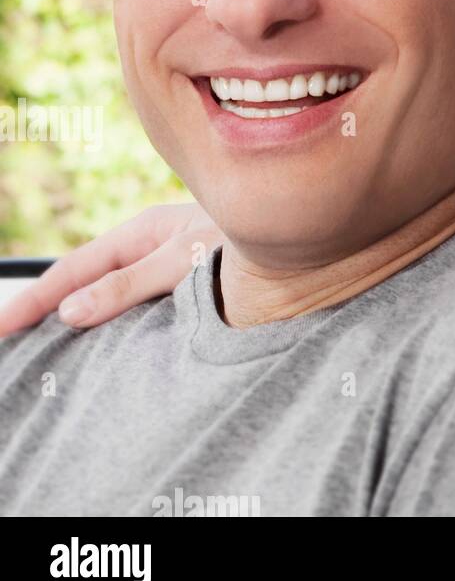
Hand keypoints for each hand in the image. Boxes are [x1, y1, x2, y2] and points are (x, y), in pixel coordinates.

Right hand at [0, 202, 224, 335]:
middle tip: (9, 342)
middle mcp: (151, 244)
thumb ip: (129, 284)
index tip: (1, 327)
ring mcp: (167, 262)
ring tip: (44, 349)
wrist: (298, 231)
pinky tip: (105, 342)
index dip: (35, 299)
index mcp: (142, 232)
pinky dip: (114, 319)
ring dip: (79, 316)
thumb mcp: (184, 259)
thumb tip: (69, 312)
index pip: (74, 269)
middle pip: (86, 280)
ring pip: (110, 292)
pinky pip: (138, 303)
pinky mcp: (187, 280)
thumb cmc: (243, 235)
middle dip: (46, 308)